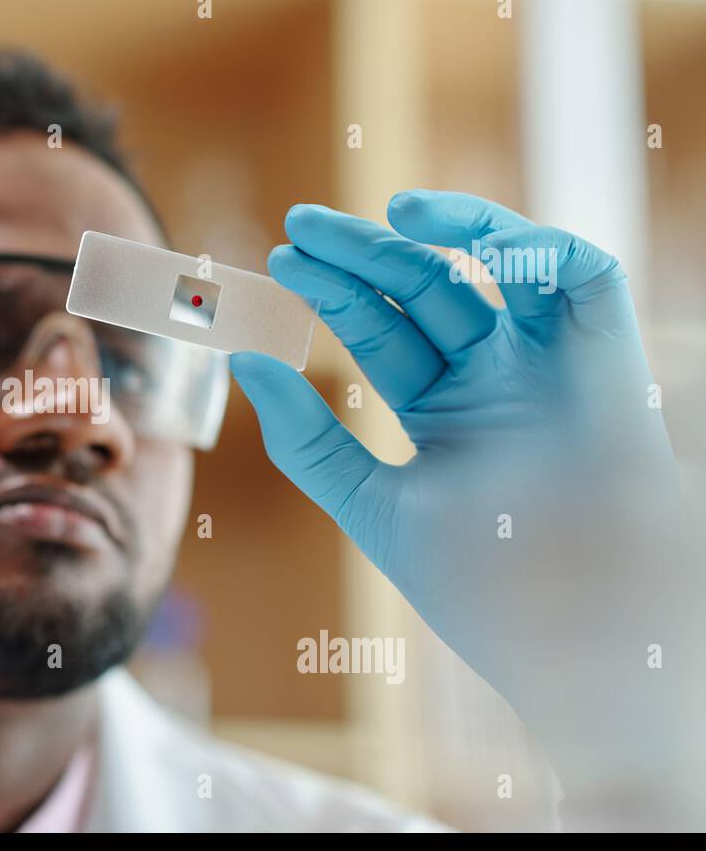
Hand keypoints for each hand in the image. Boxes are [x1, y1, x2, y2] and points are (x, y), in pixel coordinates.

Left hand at [233, 191, 699, 820]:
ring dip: (444, 229)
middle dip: (365, 254)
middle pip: (424, 289)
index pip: (380, 330)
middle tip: (301, 226)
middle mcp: (495, 376)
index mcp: (445, 408)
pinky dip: (533, 245)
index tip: (277, 264)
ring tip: (385, 212)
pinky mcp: (608, 359)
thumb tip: (242, 361)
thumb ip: (309, 440)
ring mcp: (550, 364)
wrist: (569, 638)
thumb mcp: (375, 505)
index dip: (332, 293)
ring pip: (496, 267)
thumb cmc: (478, 584)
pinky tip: (466, 240)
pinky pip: (585, 275)